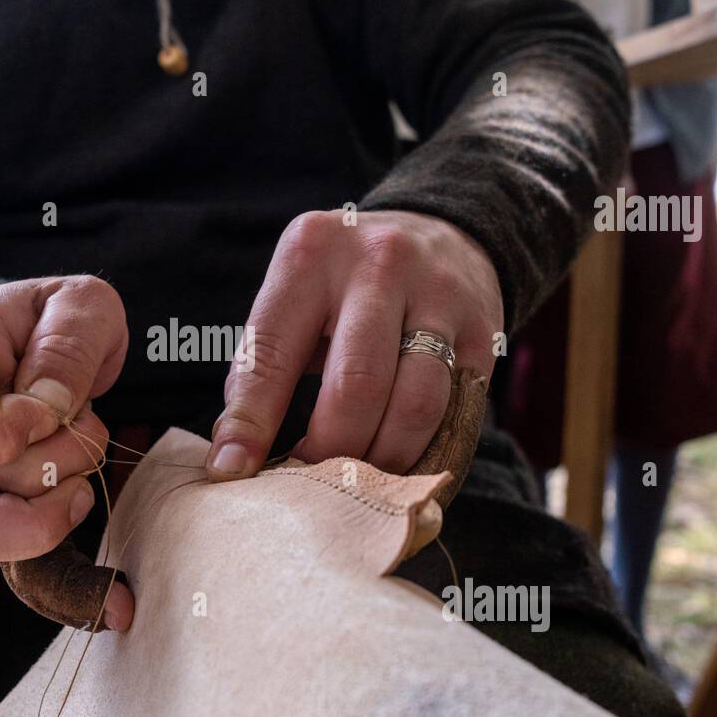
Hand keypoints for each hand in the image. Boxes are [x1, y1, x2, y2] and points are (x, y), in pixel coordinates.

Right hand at [0, 275, 134, 629]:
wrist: (38, 345)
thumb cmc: (55, 320)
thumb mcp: (79, 302)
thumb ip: (67, 341)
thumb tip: (47, 407)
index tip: (47, 411)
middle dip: (52, 463)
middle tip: (89, 425)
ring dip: (53, 516)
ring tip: (87, 487)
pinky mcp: (6, 520)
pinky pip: (23, 572)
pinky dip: (75, 592)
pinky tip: (120, 605)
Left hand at [208, 210, 502, 477]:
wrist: (440, 233)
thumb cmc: (344, 285)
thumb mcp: (294, 299)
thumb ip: (263, 368)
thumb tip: (233, 458)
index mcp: (311, 254)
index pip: (272, 351)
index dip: (251, 422)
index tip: (233, 471)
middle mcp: (378, 264)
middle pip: (356, 385)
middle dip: (330, 450)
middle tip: (313, 483)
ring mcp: (439, 294)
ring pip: (416, 405)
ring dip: (384, 460)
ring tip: (360, 480)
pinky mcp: (483, 329)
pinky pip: (456, 411)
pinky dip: (426, 453)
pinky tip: (402, 468)